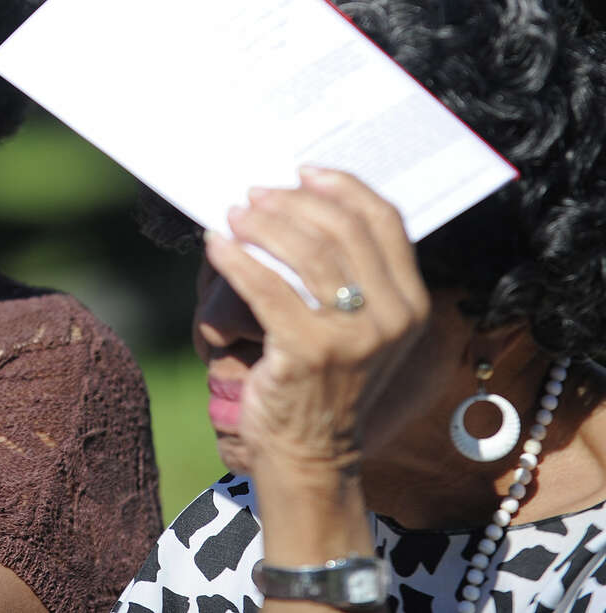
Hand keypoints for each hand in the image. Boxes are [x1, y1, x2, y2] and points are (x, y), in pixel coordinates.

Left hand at [206, 167, 432, 472]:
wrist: (312, 454)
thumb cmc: (325, 382)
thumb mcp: (355, 328)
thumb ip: (347, 275)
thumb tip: (294, 204)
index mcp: (410, 303)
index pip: (386, 222)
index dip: (344, 187)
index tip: (305, 172)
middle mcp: (391, 317)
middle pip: (343, 230)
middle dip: (294, 202)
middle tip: (255, 193)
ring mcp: (354, 336)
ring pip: (307, 253)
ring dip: (263, 224)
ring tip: (234, 214)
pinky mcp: (309, 351)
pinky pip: (267, 288)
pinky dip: (237, 259)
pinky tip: (216, 246)